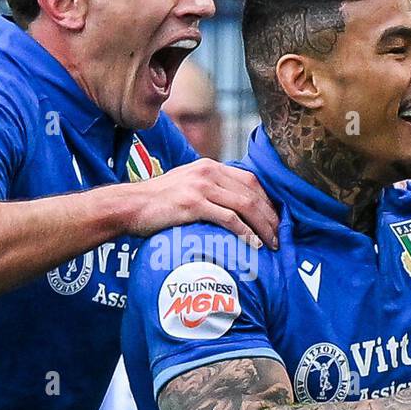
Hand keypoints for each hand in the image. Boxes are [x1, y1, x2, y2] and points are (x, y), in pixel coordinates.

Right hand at [124, 159, 279, 249]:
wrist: (129, 206)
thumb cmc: (156, 202)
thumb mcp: (186, 186)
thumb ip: (208, 190)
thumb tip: (231, 208)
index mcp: (210, 166)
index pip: (251, 180)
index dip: (269, 200)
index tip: (277, 219)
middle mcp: (208, 172)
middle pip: (253, 193)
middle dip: (271, 216)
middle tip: (281, 235)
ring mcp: (200, 187)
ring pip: (245, 205)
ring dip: (263, 226)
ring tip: (272, 243)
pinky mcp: (192, 204)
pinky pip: (227, 218)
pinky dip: (244, 232)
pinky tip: (252, 244)